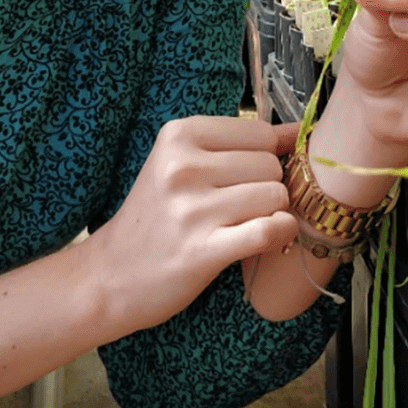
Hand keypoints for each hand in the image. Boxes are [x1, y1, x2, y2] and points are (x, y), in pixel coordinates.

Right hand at [83, 116, 298, 332]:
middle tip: (241, 207)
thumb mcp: (182, 165)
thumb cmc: (154, 218)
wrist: (108, 277)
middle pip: (270, 165)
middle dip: (268, 186)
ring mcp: (192, 209)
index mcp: (179, 136)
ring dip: (272, 213)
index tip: (247, 176)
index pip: (261, 132)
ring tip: (246, 224)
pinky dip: (281, 233)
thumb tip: (299, 130)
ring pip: (275, 196)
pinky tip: (268, 238)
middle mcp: (183, 167)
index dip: (266, 156)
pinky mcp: (203, 249)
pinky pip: (269, 229)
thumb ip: (239, 144)